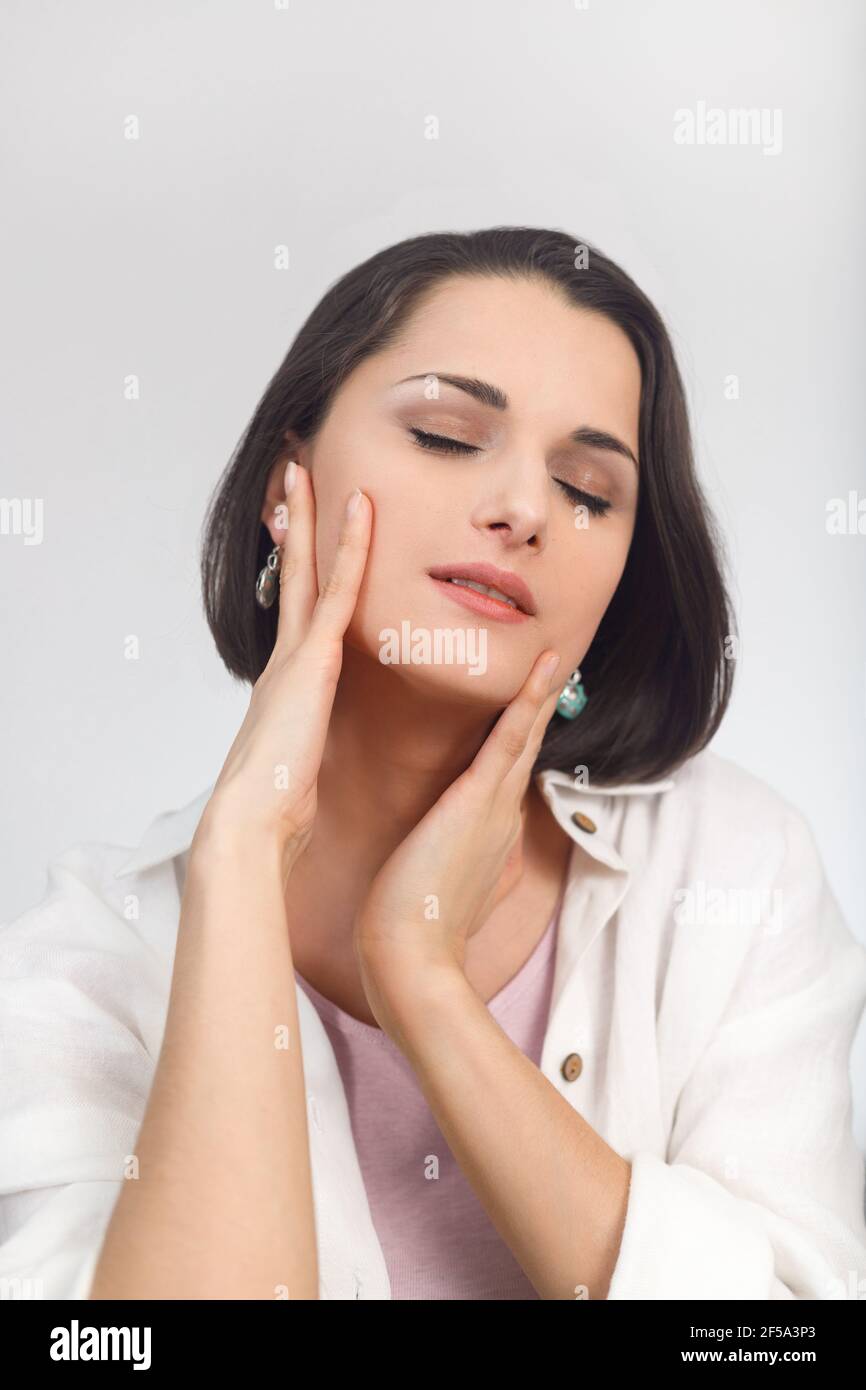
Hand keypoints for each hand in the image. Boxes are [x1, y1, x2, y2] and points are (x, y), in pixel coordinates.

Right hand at [204, 460, 371, 873]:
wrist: (252, 821)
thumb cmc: (274, 810)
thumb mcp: (297, 773)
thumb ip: (304, 754)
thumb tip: (305, 763)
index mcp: (285, 689)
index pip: (297, 619)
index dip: (299, 578)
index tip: (299, 545)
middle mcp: (286, 662)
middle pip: (293, 581)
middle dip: (293, 530)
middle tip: (292, 482)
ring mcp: (297, 655)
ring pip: (309, 572)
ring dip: (311, 520)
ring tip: (307, 471)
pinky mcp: (313, 658)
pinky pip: (339, 589)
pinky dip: (350, 546)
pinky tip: (360, 509)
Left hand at [353, 648, 562, 1024]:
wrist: (412, 959)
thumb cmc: (413, 931)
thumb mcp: (437, 891)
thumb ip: (451, 870)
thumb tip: (454, 864)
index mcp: (489, 834)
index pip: (505, 775)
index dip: (518, 738)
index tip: (526, 709)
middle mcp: (501, 816)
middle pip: (524, 749)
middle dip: (540, 708)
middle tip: (555, 664)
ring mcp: (495, 807)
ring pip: (524, 736)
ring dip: (541, 693)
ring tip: (555, 654)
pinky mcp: (479, 801)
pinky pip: (510, 740)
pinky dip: (529, 701)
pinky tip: (542, 668)